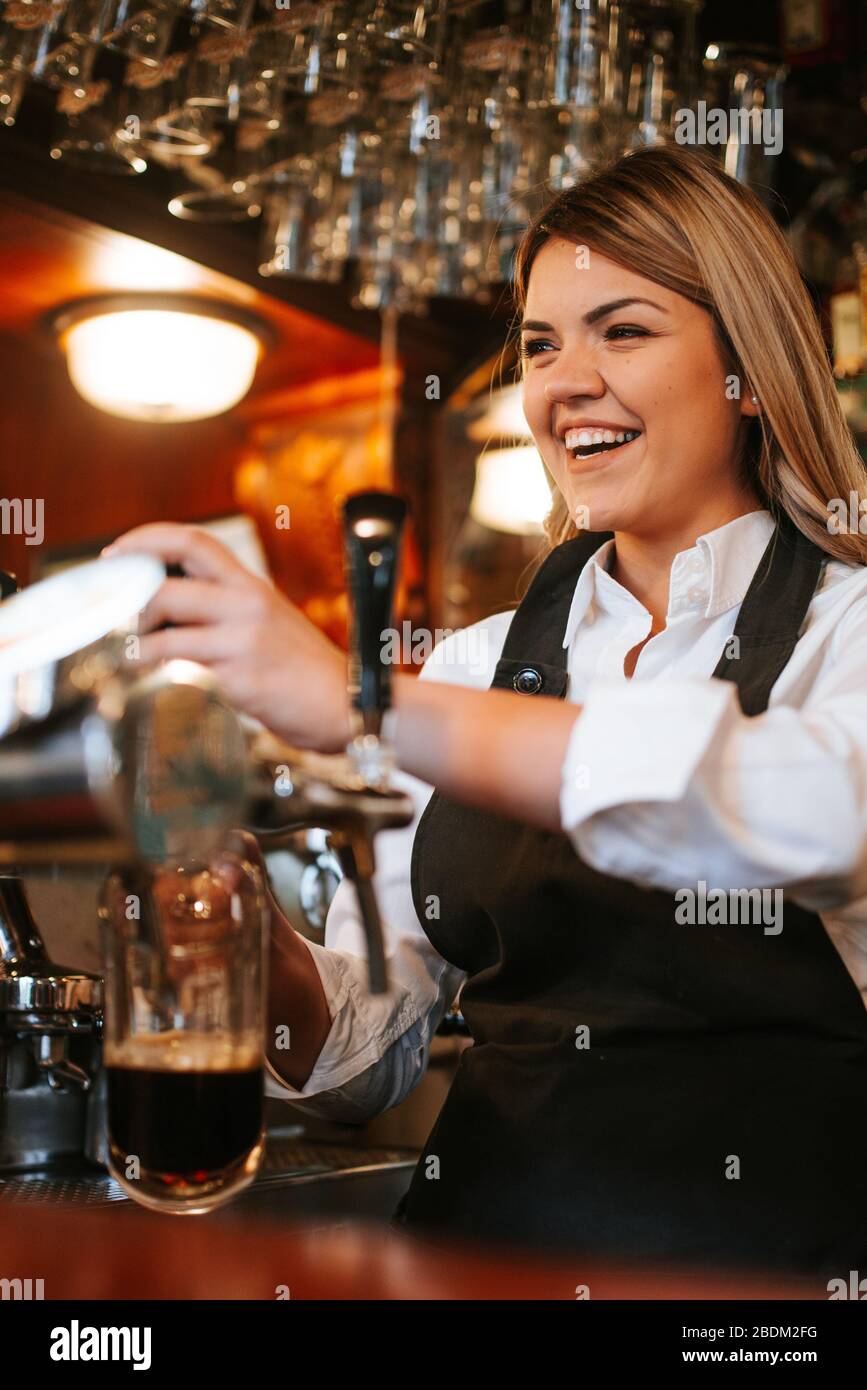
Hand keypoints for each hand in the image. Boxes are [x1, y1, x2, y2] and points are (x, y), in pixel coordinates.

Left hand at [103, 522, 350, 752]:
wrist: (353, 703)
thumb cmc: (307, 669)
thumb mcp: (271, 619)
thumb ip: (229, 607)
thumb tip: (167, 605)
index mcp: (253, 586)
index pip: (194, 541)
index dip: (147, 539)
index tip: (116, 553)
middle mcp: (248, 606)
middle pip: (166, 588)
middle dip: (128, 605)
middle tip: (113, 619)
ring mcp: (244, 644)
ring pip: (164, 637)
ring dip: (135, 650)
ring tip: (127, 660)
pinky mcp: (241, 682)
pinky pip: (183, 676)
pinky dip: (160, 681)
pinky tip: (155, 687)